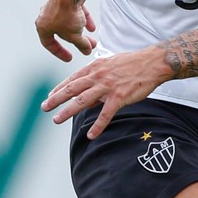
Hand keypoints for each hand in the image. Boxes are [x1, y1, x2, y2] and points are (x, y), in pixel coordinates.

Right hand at [36, 0, 96, 61]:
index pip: (48, 44)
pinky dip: (82, 20)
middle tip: (85, 47)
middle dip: (76, 41)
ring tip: (92, 39)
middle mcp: (46, 16)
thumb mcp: (74, 36)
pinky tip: (91, 27)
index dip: (59, 52)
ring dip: (80, 31)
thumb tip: (86, 50)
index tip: (69, 57)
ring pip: (69, 23)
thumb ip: (81, 45)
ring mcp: (56, 7)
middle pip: (62, 33)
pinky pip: (74, 13)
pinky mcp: (65, 0)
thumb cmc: (66, 13)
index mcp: (42, 26)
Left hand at [42, 47, 170, 138]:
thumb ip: (98, 77)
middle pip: (71, 89)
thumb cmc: (134, 63)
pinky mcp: (119, 97)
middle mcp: (98, 76)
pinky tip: (91, 135)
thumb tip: (88, 94)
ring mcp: (107, 87)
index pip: (72, 79)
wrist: (153, 63)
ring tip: (57, 120)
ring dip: (68, 111)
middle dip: (56, 99)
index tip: (50, 96)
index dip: (59, 88)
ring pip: (82, 101)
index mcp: (95, 67)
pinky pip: (105, 114)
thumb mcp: (110, 65)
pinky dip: (97, 126)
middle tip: (44, 107)